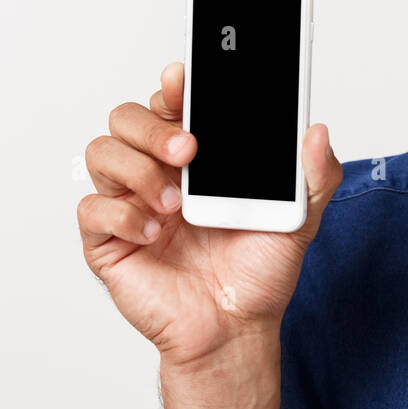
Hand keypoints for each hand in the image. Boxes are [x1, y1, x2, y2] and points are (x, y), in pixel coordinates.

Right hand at [77, 62, 342, 369]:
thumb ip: (315, 175)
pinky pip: (90, 209)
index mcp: (198, 159)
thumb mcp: (300, 219)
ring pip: (101, 152)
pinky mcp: (109, 242)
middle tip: (188, 150)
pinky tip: (155, 234)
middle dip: (152, 126)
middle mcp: (158, 173)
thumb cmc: (259, 273)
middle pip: (126, 118)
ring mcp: (131, 205)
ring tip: (175, 204)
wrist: (237, 329)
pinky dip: (123, 215)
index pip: (172, 104)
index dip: (172, 87)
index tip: (183, 79)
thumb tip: (317, 131)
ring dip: (137, 170)